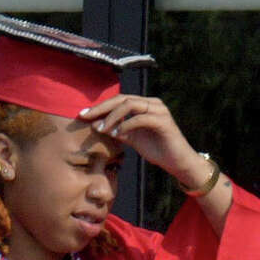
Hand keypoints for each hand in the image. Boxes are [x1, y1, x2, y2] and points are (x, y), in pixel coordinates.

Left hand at [76, 94, 208, 188]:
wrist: (177, 161)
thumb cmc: (156, 148)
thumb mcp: (131, 138)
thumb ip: (117, 130)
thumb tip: (96, 125)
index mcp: (144, 105)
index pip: (118, 100)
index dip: (100, 106)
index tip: (82, 115)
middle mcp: (152, 103)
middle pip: (122, 98)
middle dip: (102, 108)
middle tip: (86, 117)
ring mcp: (159, 110)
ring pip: (130, 104)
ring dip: (113, 116)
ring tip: (101, 129)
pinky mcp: (164, 121)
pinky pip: (140, 118)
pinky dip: (126, 125)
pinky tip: (117, 134)